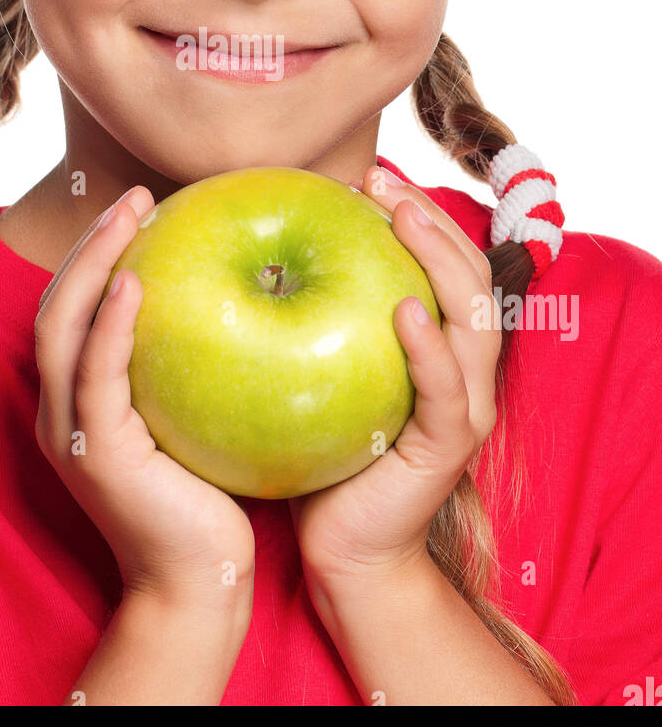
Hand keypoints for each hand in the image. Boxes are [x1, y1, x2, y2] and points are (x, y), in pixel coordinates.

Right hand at [34, 185, 254, 614]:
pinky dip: (109, 324)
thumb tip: (249, 296)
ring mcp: (70, 432)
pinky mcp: (94, 452)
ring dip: (93, 263)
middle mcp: (61, 410)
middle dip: (90, 243)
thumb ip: (193, 366)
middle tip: (135, 194)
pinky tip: (136, 283)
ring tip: (129, 214)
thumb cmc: (211, 500)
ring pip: (62, 326)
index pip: (75, 309)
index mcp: (80, 402)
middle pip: (57, 304)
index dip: (98, 253)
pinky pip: (96, 373)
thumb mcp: (196, 418)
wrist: (201, 582)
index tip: (140, 207)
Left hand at [289, 165, 501, 583]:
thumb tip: (251, 257)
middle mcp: (465, 371)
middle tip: (381, 182)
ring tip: (402, 218)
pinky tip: (403, 310)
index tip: (368, 177)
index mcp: (438, 349)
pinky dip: (430, 346)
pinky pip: (447, 388)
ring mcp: (466, 408)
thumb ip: (307, 323)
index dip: (418, 216)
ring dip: (440, 261)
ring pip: (475, 319)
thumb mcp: (316, 375)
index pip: (444, 265)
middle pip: (472, 276)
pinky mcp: (449, 447)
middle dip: (432, 220)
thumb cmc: (320, 456)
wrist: (345, 549)